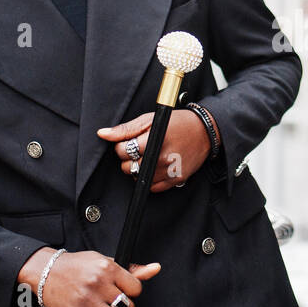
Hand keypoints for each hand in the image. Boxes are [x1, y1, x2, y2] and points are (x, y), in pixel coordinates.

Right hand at [19, 248, 161, 306]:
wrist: (46, 271)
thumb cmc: (77, 265)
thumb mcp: (104, 261)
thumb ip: (130, 269)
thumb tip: (155, 268)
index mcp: (107, 268)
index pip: (136, 288)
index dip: (134, 293)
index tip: (128, 293)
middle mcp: (98, 284)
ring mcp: (87, 301)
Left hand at [97, 109, 215, 191]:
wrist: (205, 131)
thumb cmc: (177, 123)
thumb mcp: (150, 119)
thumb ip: (125, 129)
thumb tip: (103, 134)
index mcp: (154, 140)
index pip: (122, 150)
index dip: (122, 145)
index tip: (130, 142)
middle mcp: (162, 157)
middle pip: (127, 167)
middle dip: (128, 158)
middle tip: (139, 149)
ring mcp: (169, 170)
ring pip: (138, 178)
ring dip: (138, 169)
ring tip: (148, 157)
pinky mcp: (176, 179)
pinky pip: (152, 187)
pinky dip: (149, 179)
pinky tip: (156, 166)